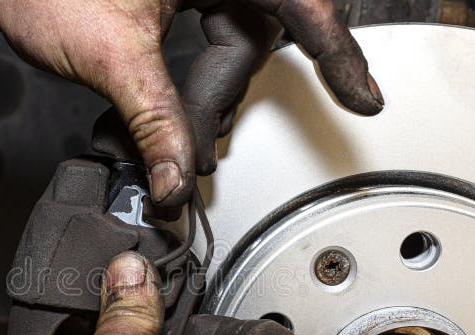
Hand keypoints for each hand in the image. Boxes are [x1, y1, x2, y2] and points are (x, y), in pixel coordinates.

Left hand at [0, 0, 383, 205]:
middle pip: (256, 32)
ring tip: (177, 135)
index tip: (364, 97)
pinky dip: (196, 80)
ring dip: (210, 94)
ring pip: (233, 41)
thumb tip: (177, 177)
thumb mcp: (111, 54)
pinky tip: (174, 111)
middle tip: (198, 147)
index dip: (337, 52)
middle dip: (226, 95)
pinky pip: (211, 37)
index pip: (297, 2)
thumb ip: (155, 118)